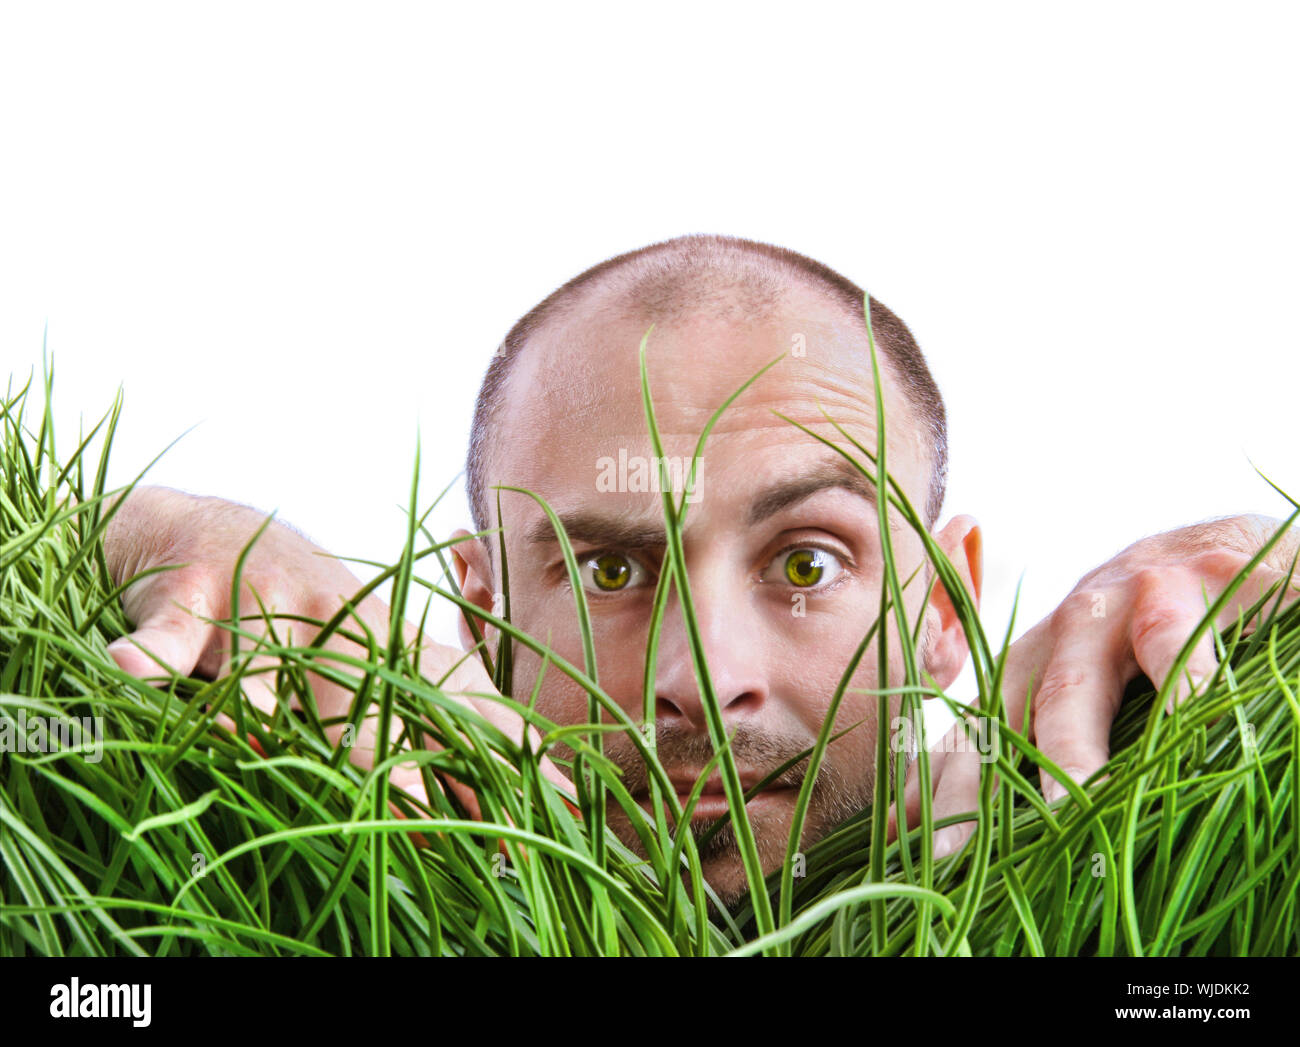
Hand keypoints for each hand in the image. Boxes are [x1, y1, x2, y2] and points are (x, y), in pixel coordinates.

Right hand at [102, 486, 572, 819]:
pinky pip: (171, 629)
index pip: (458, 706)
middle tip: (422, 819)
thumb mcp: (372, 664)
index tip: (551, 809)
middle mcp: (340, 623)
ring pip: (268, 665)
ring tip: (264, 743)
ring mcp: (266, 604)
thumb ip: (427, 724)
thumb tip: (504, 814)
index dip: (502, 754)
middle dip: (392, 760)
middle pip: (363, 700)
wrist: (214, 528)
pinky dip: (153, 650)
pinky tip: (134, 670)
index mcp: (391, 648)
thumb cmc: (306, 623)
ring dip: (266, 706)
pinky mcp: (192, 592)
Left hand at [890, 513, 1299, 856]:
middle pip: (999, 723)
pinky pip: (1165, 641)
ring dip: (1066, 750)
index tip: (902, 850)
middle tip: (956, 852)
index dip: (933, 797)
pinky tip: (1178, 721)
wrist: (1204, 556)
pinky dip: (1173, 681)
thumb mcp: (1084, 698)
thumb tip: (967, 837)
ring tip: (1067, 809)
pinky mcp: (1172, 592)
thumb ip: (1036, 757)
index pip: (968, 743)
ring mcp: (1104, 613)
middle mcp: (1047, 644)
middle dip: (972, 789)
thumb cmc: (1136, 646)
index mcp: (1021, 675)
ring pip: (1072, 690)